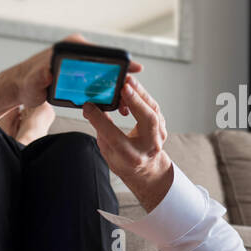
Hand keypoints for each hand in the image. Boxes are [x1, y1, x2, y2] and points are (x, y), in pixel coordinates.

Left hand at [2, 33, 143, 112]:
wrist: (20, 87)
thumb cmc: (26, 83)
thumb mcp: (33, 82)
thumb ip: (40, 77)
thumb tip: (47, 72)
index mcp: (71, 47)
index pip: (101, 52)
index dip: (119, 61)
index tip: (133, 68)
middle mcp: (78, 51)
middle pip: (107, 62)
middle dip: (121, 77)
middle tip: (130, 94)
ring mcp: (80, 61)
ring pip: (104, 72)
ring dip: (115, 86)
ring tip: (123, 103)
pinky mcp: (79, 71)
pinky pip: (98, 78)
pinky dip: (106, 88)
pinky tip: (112, 101)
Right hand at [82, 75, 172, 211]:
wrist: (145, 169)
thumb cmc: (124, 161)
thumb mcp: (108, 151)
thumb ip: (101, 131)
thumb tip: (91, 108)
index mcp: (131, 157)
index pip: (114, 136)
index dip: (100, 120)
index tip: (89, 107)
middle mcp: (149, 146)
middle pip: (148, 120)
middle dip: (135, 101)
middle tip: (123, 86)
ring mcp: (159, 135)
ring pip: (153, 110)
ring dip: (140, 93)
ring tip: (126, 81)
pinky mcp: (161, 125)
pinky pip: (153, 107)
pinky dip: (142, 96)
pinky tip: (132, 88)